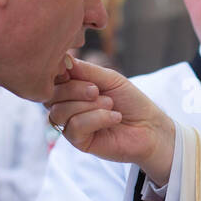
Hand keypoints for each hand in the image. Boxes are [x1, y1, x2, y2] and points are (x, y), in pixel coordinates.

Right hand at [45, 57, 175, 184]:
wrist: (150, 126)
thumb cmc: (130, 101)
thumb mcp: (109, 78)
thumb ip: (85, 69)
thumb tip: (63, 59)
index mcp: (72, 89)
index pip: (51, 80)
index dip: (59, 74)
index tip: (72, 71)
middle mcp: (68, 106)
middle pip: (51, 96)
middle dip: (74, 89)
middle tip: (97, 91)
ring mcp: (72, 125)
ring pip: (60, 112)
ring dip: (88, 105)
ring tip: (110, 105)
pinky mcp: (79, 142)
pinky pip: (74, 127)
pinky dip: (97, 118)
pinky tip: (114, 118)